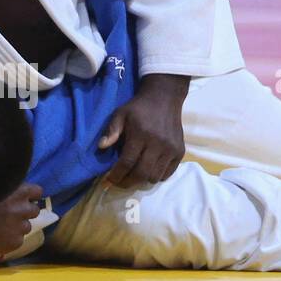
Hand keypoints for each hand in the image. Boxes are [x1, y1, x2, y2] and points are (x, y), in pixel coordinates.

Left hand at [98, 73, 187, 189]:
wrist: (165, 98)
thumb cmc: (139, 108)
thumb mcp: (120, 114)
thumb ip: (111, 130)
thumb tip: (101, 146)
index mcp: (141, 134)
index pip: (127, 162)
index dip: (116, 175)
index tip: (108, 180)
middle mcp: (158, 144)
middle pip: (141, 174)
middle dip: (127, 183)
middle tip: (119, 182)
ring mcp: (171, 149)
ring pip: (154, 177)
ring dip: (142, 180)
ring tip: (133, 175)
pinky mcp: (180, 152)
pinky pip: (167, 174)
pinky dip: (156, 176)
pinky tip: (148, 170)